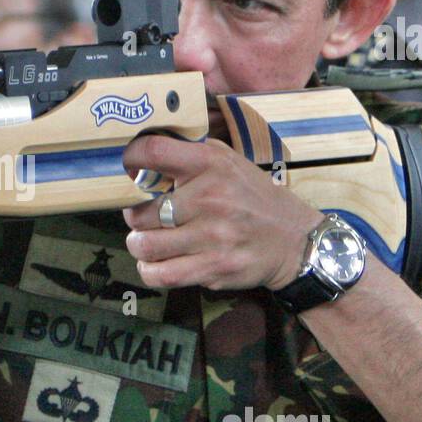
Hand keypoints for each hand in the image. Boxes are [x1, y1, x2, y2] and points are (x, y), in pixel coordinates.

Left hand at [121, 135, 322, 291]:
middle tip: (144, 217)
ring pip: (144, 245)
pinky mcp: (213, 268)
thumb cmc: (254, 198)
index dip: (129, 159)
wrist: (295, 241)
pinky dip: (150, 270)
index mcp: (211, 164)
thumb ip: (192, 152)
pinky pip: (160, 274)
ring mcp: (212, 236)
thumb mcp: (231, 161)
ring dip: (140, 245)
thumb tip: (145, 146)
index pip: (153, 152)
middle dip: (135, 217)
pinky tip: (158, 263)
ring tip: (149, 241)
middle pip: (139, 211)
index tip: (126, 168)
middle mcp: (209, 198)